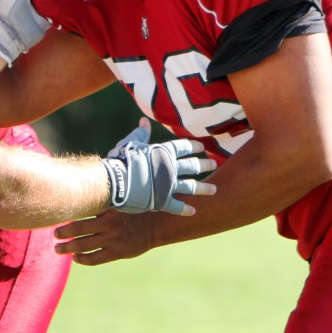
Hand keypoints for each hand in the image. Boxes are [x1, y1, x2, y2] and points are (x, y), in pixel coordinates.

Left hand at [54, 209, 151, 265]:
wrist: (156, 224)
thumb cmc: (135, 209)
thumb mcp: (120, 200)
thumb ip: (103, 200)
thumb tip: (83, 191)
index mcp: (108, 210)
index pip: (82, 212)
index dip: (68, 216)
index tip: (56, 216)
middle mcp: (109, 225)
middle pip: (79, 230)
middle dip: (64, 233)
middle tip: (54, 235)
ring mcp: (113, 240)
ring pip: (85, 246)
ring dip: (69, 248)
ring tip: (58, 249)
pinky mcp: (118, 252)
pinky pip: (96, 258)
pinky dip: (83, 259)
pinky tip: (75, 258)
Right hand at [102, 117, 216, 214]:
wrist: (117, 180)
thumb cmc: (121, 159)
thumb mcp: (131, 142)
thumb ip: (141, 133)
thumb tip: (145, 120)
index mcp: (163, 153)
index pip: (182, 147)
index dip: (192, 146)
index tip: (201, 147)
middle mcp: (170, 168)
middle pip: (191, 166)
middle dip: (204, 164)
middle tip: (214, 164)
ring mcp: (168, 185)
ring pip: (190, 186)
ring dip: (203, 188)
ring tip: (214, 189)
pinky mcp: (162, 201)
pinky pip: (177, 206)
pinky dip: (185, 209)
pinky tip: (193, 211)